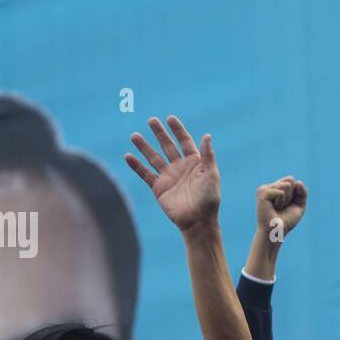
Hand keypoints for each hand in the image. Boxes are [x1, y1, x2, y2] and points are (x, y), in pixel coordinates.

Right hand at [126, 116, 219, 230]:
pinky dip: (136, 165)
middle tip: (151, 120)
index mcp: (195, 163)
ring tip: (134, 135)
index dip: (178, 130)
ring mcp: (168, 177)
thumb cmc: (208, 199)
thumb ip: (207, 155)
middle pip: (167, 146)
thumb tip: (207, 135)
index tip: (170, 118)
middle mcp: (180, 167)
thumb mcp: (211, 175)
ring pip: (154, 157)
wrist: (197, 221)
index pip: (185, 142)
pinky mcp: (159, 188)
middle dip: (159, 133)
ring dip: (144, 146)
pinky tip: (128, 156)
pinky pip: (145, 174)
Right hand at [256, 176, 307, 235]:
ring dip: (286, 200)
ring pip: (286, 186)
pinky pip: (280, 192)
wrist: (277, 231)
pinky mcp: (262, 192)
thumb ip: (302, 192)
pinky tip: (273, 208)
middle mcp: (269, 186)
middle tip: (282, 207)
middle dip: (291, 196)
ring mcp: (264, 188)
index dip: (294, 193)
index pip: (291, 180)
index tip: (286, 204)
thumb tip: (297, 181)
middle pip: (290, 180)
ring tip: (277, 208)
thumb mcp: (299, 205)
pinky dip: (280, 202)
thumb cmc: (286, 221)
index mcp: (276, 187)